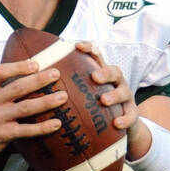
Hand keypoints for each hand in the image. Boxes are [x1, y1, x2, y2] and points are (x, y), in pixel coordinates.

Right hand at [0, 57, 67, 163]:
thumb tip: (26, 76)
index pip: (1, 72)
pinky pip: (26, 130)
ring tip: (62, 97)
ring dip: (46, 102)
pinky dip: (42, 127)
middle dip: (39, 79)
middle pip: (18, 87)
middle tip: (56, 74)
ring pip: (25, 108)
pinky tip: (56, 124)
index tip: (36, 62)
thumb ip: (0, 88)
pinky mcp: (3, 135)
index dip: (19, 66)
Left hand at [74, 41, 147, 158]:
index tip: (77, 46)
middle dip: (105, 72)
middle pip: (114, 71)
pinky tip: (116, 124)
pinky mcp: (132, 114)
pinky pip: (131, 116)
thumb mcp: (84, 94)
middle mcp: (116, 82)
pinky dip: (125, 119)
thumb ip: (68, 86)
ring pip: (124, 92)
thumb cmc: (95, 107)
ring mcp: (126, 97)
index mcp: (103, 74)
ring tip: (103, 100)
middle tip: (95, 77)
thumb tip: (37, 80)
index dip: (89, 49)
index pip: (97, 56)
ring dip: (114, 95)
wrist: (121, 124)